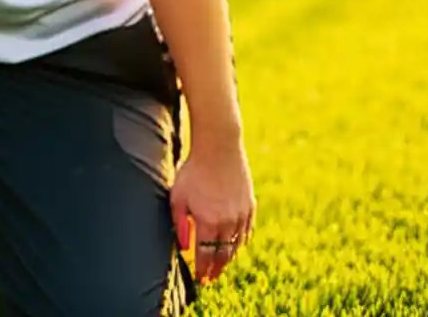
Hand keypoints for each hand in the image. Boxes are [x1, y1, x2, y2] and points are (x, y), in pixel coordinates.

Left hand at [170, 140, 256, 284]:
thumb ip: (180, 224)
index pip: (206, 255)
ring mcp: (241, 214)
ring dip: (228, 258)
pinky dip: (240, 242)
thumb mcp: (177, 197)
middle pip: (223, 254)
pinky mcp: (250, 206)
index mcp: (208, 221)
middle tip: (210, 278)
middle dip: (216, 269)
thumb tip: (184, 247)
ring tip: (220, 265)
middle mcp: (227, 222)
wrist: (219, 149)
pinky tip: (235, 246)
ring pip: (236, 245)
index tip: (200, 279)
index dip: (203, 269)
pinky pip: (247, 231)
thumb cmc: (192, 171)